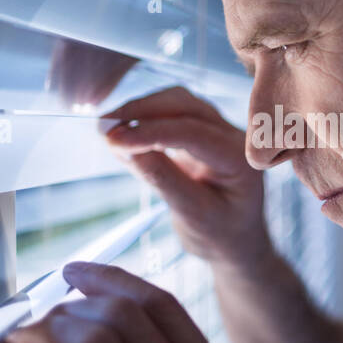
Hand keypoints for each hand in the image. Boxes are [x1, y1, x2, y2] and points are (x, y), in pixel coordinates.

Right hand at [102, 87, 269, 268]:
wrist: (233, 240)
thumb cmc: (218, 232)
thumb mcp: (191, 213)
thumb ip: (162, 178)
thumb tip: (123, 147)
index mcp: (239, 158)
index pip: (192, 132)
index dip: (150, 133)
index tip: (113, 140)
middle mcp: (232, 136)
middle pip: (185, 105)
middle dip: (142, 111)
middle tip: (103, 126)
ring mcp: (217, 129)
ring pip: (177, 102)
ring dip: (141, 110)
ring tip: (107, 128)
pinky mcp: (200, 130)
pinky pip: (171, 113)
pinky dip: (145, 118)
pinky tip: (122, 133)